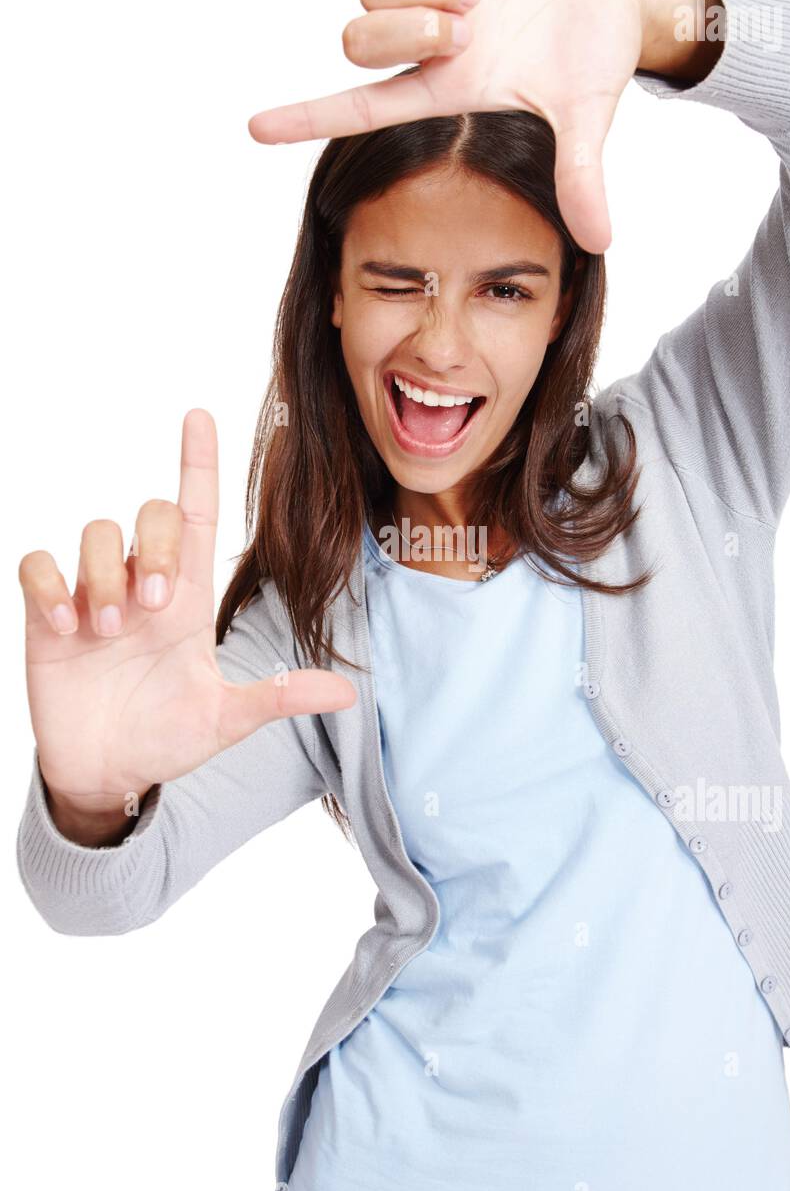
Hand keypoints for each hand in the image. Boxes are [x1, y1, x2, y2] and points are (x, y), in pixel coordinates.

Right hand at [18, 410, 354, 830]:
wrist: (108, 773)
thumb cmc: (167, 736)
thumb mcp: (226, 719)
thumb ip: (278, 697)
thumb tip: (347, 693)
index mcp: (189, 598)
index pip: (197, 513)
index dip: (198, 465)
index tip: (200, 417)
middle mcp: (143, 584)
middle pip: (151, 514)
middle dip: (155, 548)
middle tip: (153, 608)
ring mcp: (94, 597)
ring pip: (97, 533)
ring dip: (105, 576)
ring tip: (111, 631)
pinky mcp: (48, 616)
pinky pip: (39, 566)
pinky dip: (51, 587)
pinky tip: (65, 627)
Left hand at [248, 0, 655, 252]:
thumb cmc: (596, 56)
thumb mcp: (586, 117)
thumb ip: (581, 176)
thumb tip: (600, 242)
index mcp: (445, 92)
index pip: (358, 111)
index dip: (306, 118)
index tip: (254, 128)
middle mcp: (424, 44)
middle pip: (355, 42)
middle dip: (404, 32)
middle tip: (465, 27)